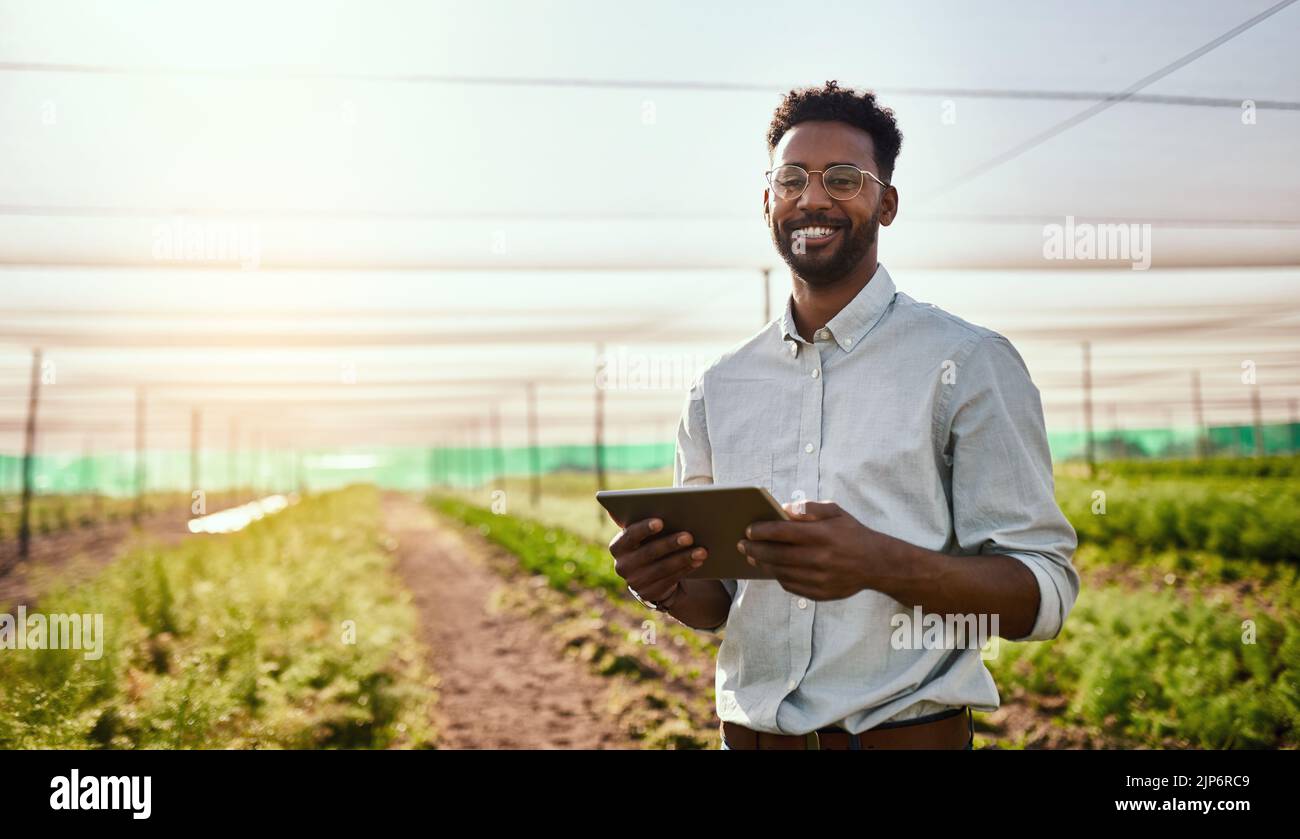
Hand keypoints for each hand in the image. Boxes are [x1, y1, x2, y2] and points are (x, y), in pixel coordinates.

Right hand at [606, 516, 707, 605]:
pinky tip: (698, 561)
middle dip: (671, 543)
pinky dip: (686, 569)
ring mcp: (635, 582)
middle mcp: (622, 566)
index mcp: (618, 546)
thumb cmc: (649, 544)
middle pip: (649, 552)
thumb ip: (643, 520)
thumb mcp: (643, 534)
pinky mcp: (649, 594)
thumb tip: (653, 502)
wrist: (649, 575)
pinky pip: (670, 580)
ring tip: (702, 550)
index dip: (644, 528)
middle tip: (690, 535)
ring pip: (663, 568)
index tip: (661, 521)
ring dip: (684, 558)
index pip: (629, 535)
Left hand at [736, 500, 889, 600]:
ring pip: (781, 572)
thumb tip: (784, 509)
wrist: (876, 564)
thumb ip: (809, 508)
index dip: (762, 531)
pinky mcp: (820, 594)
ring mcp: (820, 579)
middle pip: (777, 555)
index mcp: (823, 535)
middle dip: (755, 550)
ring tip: (753, 557)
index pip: (783, 531)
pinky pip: (791, 586)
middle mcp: (820, 558)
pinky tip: (772, 569)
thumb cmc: (851, 533)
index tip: (749, 530)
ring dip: (763, 565)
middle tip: (742, 545)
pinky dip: (778, 577)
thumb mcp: (836, 512)